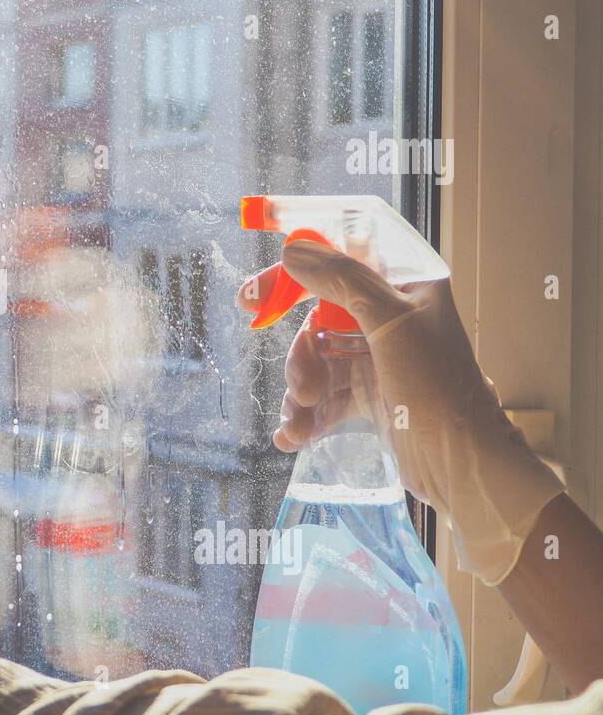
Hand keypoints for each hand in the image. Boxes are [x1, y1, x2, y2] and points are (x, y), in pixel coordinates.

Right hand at [239, 238, 562, 584]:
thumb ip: (343, 279)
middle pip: (318, 318)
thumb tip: (294, 249)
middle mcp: (388, 317)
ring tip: (302, 423)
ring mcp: (376, 358)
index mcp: (404, 287)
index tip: (253, 297)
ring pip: (317, 360)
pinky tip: (292, 436)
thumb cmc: (438, 388)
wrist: (462, 465)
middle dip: (302, 355)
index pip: (339, 260)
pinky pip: (324, 394)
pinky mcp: (368, 396)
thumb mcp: (392, 322)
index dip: (293, 273)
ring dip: (302, 392)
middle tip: (300, 386)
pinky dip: (306, 415)